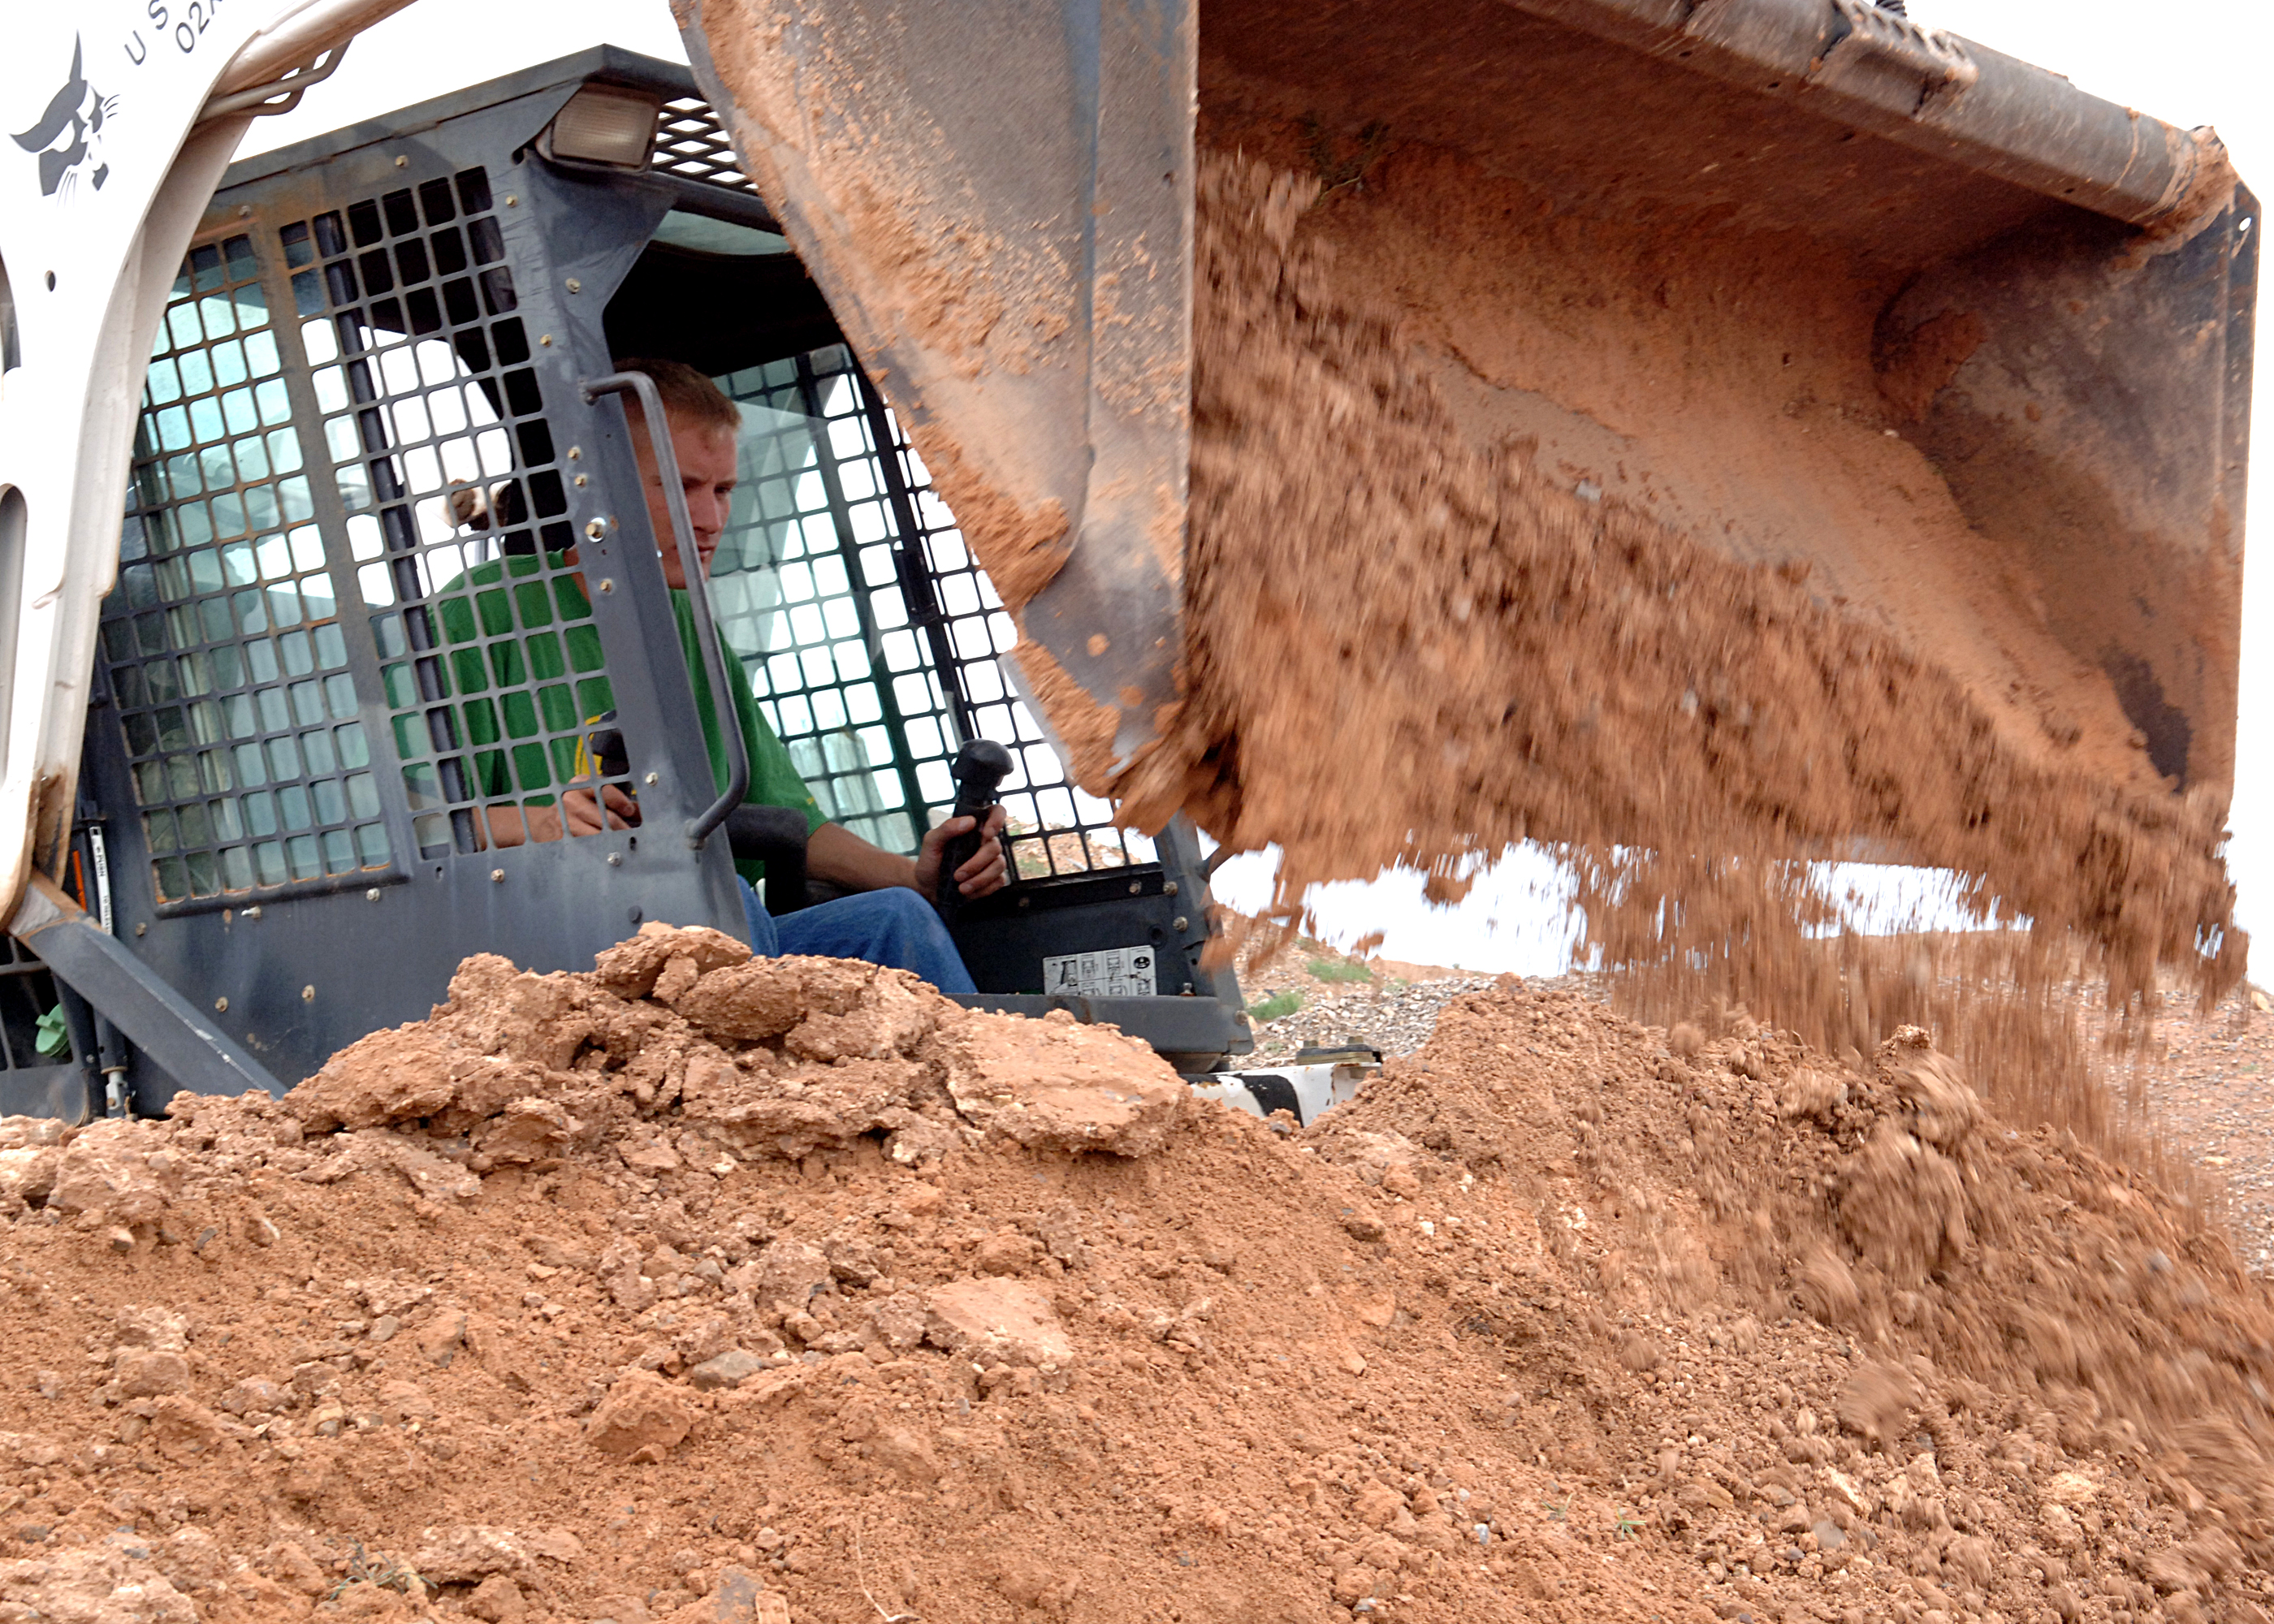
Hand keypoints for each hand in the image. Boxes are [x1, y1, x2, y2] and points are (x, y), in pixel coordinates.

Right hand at [482, 787, 637, 847]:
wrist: (542, 825)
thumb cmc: (578, 810)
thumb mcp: (593, 798)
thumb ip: (618, 803)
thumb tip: (644, 812)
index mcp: (580, 784)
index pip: (605, 790)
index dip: (622, 802)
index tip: (630, 811)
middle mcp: (570, 799)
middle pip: (606, 818)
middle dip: (623, 830)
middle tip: (635, 837)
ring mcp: (563, 820)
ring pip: (598, 836)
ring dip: (614, 843)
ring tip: (624, 847)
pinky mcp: (560, 839)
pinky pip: (587, 847)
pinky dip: (600, 852)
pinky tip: (606, 854)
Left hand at [914, 804, 1009, 898]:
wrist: (928, 888)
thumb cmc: (930, 862)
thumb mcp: (931, 842)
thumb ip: (946, 828)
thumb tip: (970, 821)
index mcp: (972, 828)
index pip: (995, 812)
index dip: (997, 819)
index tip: (986, 834)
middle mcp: (985, 842)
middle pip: (995, 846)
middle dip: (977, 863)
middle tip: (958, 875)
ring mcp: (991, 860)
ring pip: (999, 865)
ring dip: (979, 879)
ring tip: (961, 887)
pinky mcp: (994, 878)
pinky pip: (999, 881)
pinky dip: (983, 888)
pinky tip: (968, 891)